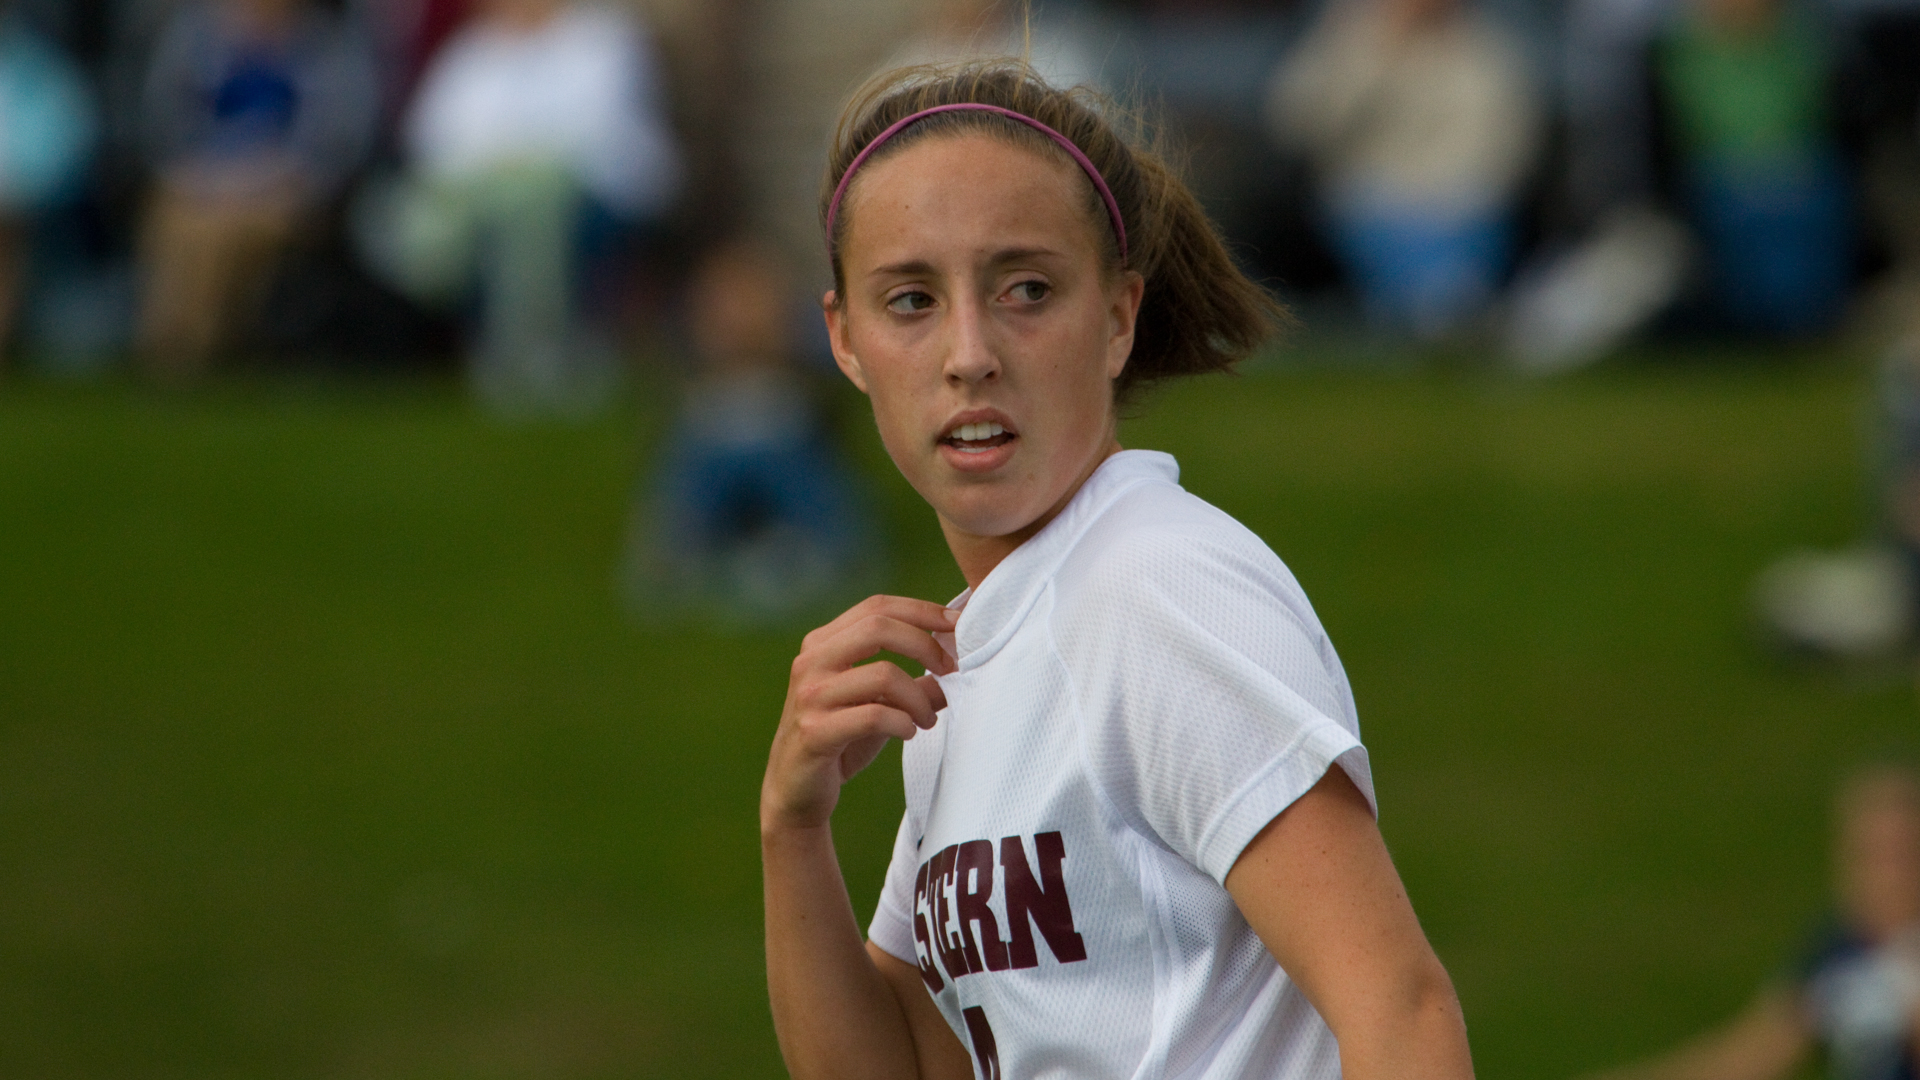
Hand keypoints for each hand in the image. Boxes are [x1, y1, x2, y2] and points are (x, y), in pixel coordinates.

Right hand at [762, 595, 958, 832]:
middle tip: (951, 669)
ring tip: (928, 718)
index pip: (877, 607)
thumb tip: (962, 665)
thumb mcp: (879, 705)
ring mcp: (810, 696)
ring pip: (883, 674)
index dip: (922, 611)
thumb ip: (915, 685)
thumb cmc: (842, 742)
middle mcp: (811, 662)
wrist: (796, 793)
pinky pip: (874, 716)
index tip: (957, 624)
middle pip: (878, 627)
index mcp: (823, 644)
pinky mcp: (814, 732)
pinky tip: (909, 732)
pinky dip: (903, 723)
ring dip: (919, 698)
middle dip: (925, 644)